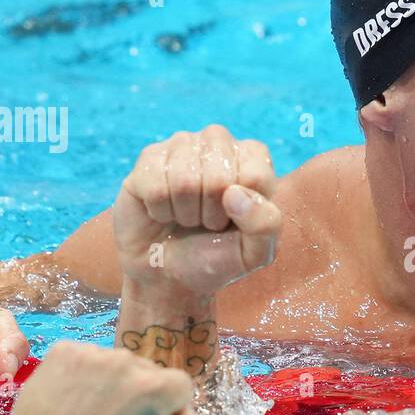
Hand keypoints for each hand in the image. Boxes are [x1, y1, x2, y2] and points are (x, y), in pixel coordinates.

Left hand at [0, 341, 217, 414]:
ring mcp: (89, 353)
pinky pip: (90, 359)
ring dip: (112, 386)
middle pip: (150, 373)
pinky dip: (86, 378)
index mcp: (154, 387)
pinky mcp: (61, 351)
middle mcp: (124, 360)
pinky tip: (74, 404)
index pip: (180, 387)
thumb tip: (190, 409)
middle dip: (140, 397)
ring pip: (119, 365)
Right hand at [113, 125, 281, 297]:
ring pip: (185, 180)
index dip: (242, 211)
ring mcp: (182, 145)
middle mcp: (218, 142)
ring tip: (186, 216)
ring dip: (185, 212)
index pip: (255, 175)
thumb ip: (265, 224)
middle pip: (218, 177)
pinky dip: (160, 210)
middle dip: (211, 213)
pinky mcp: (149, 158)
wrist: (167, 272)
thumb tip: (235, 193)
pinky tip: (162, 211)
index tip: (235, 220)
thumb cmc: (216, 256)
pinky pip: (155, 185)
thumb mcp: (254, 252)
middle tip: (206, 222)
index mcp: (253, 158)